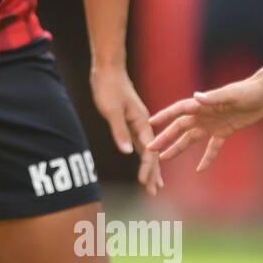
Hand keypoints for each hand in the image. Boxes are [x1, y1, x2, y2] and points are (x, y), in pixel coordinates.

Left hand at [90, 64, 162, 196]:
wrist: (108, 70)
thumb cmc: (109, 88)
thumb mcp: (111, 110)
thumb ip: (119, 131)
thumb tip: (127, 153)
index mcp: (142, 122)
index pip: (148, 150)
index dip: (146, 168)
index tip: (143, 183)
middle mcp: (144, 124)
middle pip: (151, 153)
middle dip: (153, 173)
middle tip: (154, 192)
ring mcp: (139, 123)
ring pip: (147, 149)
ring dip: (150, 167)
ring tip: (154, 183)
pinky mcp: (132, 120)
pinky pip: (140, 142)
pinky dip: (143, 155)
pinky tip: (144, 162)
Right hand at [148, 74, 262, 170]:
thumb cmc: (248, 91)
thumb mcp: (231, 95)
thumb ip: (213, 98)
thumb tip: (196, 97)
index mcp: (202, 104)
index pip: (178, 111)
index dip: (164, 116)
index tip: (149, 124)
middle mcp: (203, 114)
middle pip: (180, 128)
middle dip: (165, 138)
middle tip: (151, 148)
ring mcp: (212, 124)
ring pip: (191, 139)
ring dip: (178, 148)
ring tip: (164, 158)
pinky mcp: (224, 132)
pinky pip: (213, 148)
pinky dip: (207, 158)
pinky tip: (200, 169)